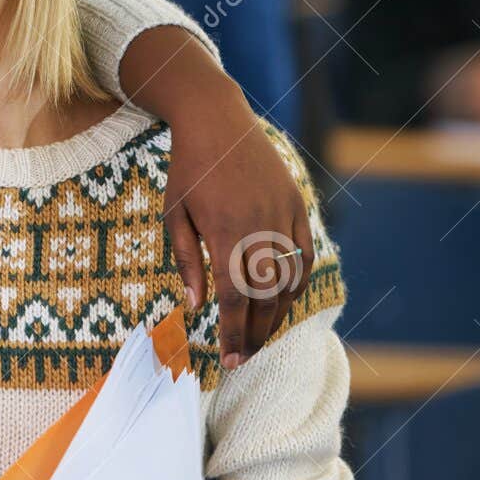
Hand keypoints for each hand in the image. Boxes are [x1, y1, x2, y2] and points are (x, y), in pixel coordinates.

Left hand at [115, 27, 314, 366]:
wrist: (217, 119)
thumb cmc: (187, 169)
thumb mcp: (174, 214)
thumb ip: (186, 261)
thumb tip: (196, 306)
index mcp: (226, 233)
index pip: (235, 299)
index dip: (234, 334)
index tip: (229, 361)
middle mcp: (261, 228)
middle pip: (266, 297)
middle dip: (256, 334)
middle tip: (243, 358)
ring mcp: (284, 216)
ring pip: (290, 280)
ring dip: (277, 314)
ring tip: (260, 337)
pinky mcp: (297, 205)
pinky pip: (305, 254)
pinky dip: (297, 283)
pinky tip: (282, 302)